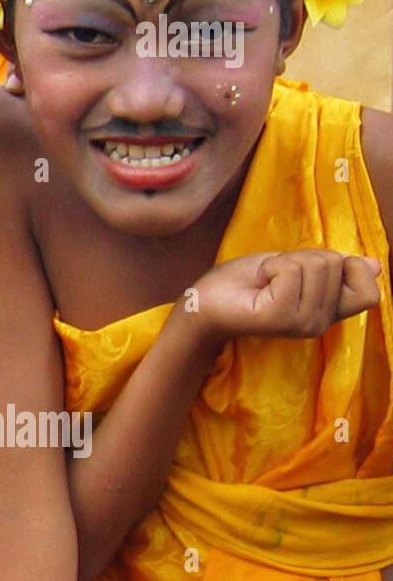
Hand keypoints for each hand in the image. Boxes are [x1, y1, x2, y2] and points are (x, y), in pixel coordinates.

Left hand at [185, 249, 380, 345]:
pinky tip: (257, 285)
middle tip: (272, 276)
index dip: (347, 267)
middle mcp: (321, 323)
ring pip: (315, 264)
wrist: (204, 302)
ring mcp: (303, 323)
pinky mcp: (282, 317)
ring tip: (263, 281)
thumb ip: (332, 268)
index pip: (370, 293)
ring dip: (283, 262)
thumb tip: (375, 264)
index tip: (308, 269)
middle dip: (299, 257)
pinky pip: (290, 271)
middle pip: (335, 263)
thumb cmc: (243, 284)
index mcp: (329, 312)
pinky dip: (270, 267)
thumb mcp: (293, 267)